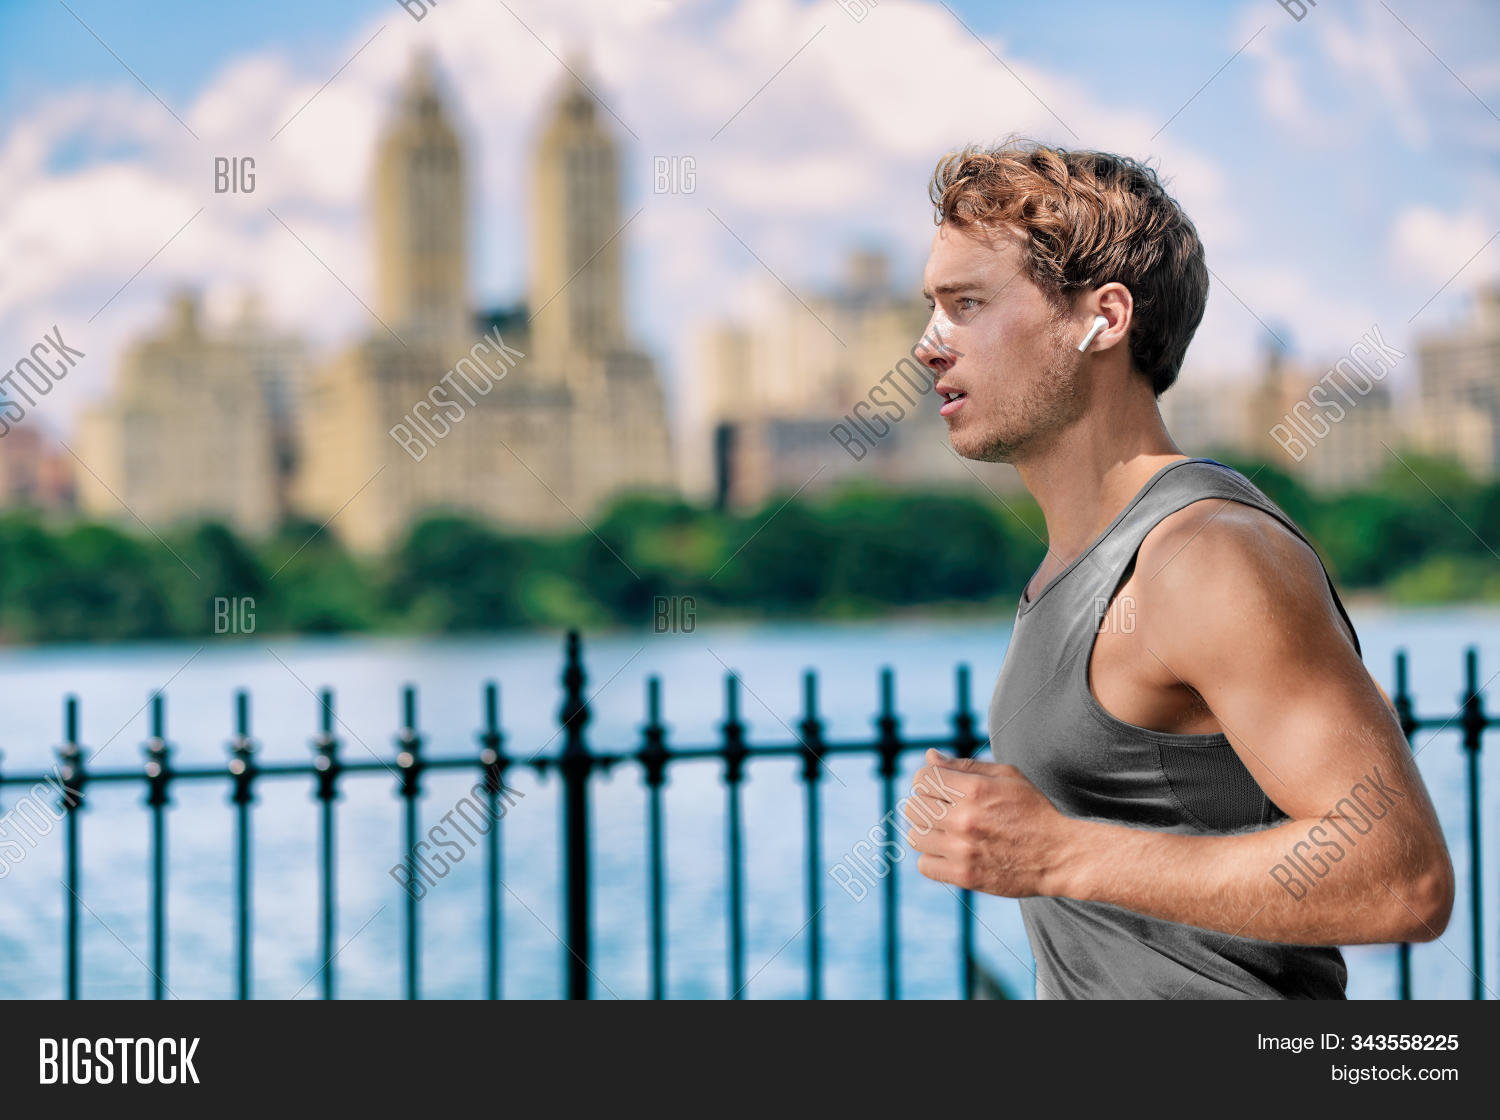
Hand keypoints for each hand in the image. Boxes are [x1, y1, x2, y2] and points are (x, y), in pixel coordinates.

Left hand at [905, 749, 1073, 897]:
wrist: (1058, 856)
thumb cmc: (1033, 811)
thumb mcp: (1007, 776)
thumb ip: (965, 765)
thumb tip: (929, 756)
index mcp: (975, 789)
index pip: (922, 778)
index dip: (928, 780)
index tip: (940, 788)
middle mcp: (964, 819)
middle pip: (913, 807)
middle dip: (926, 805)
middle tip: (945, 811)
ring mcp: (962, 850)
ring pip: (914, 836)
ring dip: (927, 832)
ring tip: (947, 832)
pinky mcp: (964, 876)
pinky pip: (924, 864)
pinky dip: (933, 859)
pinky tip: (950, 853)